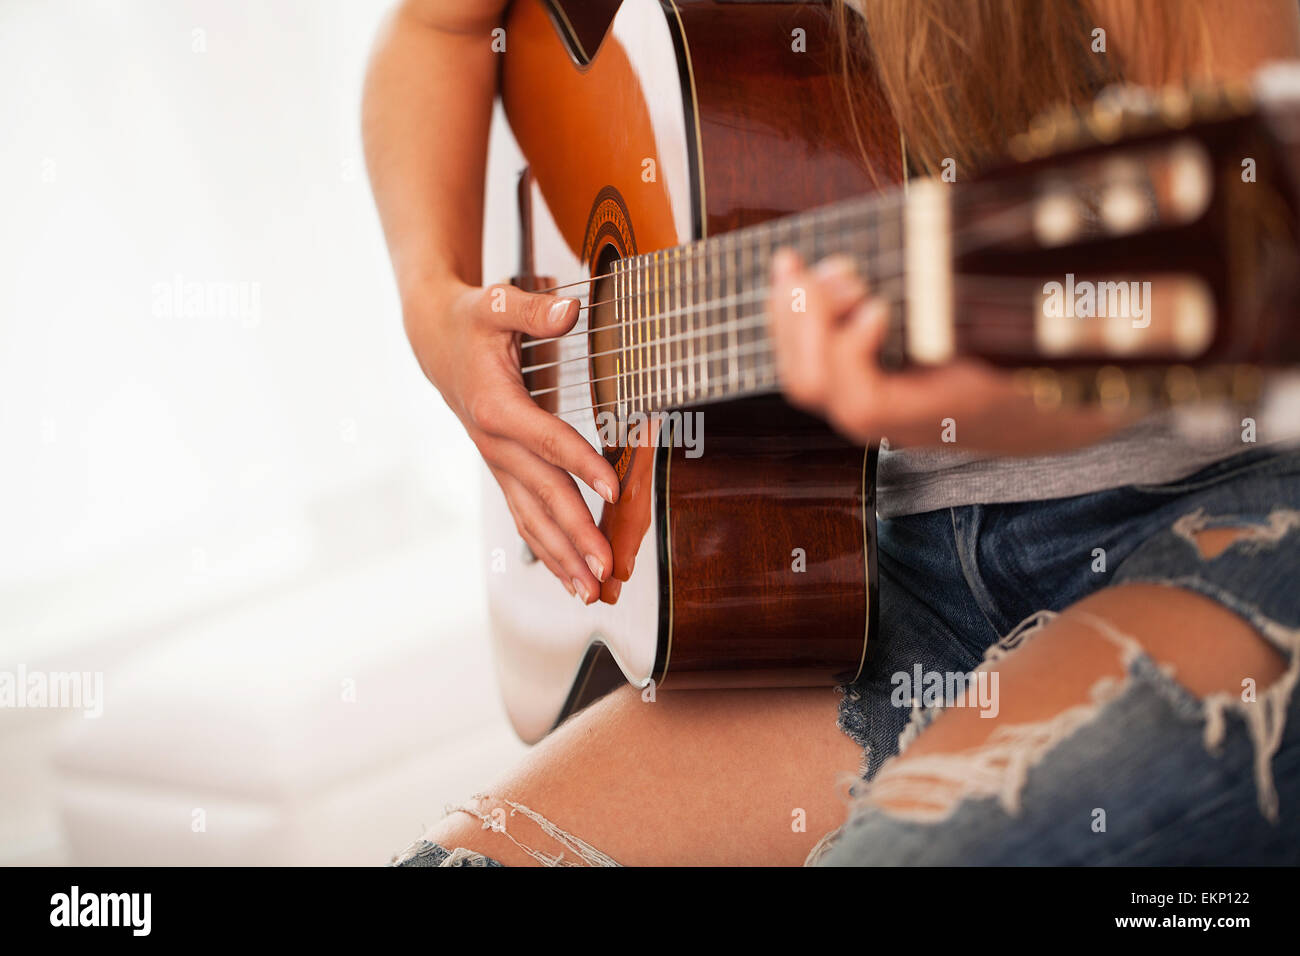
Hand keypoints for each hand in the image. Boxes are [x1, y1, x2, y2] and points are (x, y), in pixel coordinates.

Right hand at [405, 278, 615, 602]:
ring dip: (563, 556)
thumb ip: (535, 310)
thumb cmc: (472, 320)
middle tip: (605, 568)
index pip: (547, 441)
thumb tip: (571, 310)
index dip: (582, 465)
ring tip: (592, 591)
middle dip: (576, 535)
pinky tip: (572, 578)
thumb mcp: (498, 304)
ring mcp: (498, 463)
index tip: (613, 492)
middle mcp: (495, 443)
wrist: (434, 339)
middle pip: (542, 495)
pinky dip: (549, 550)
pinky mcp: (503, 470)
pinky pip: (526, 517)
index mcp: (497, 406)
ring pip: (532, 518)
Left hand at [766, 250, 1131, 453]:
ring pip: (806, 375)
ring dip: (796, 312)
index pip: (864, 404)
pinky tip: (804, 272)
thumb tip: (964, 235)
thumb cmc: (1053, 360)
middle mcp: (900, 418)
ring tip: (811, 265)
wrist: (1057, 412)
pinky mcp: (870, 383)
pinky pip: (815, 359)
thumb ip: (1009, 296)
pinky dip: (800, 315)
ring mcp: (879, 405)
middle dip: (810, 318)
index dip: (851, 353)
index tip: (878, 303)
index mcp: (944, 410)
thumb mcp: (1041, 329)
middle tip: (840, 270)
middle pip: (818, 388)